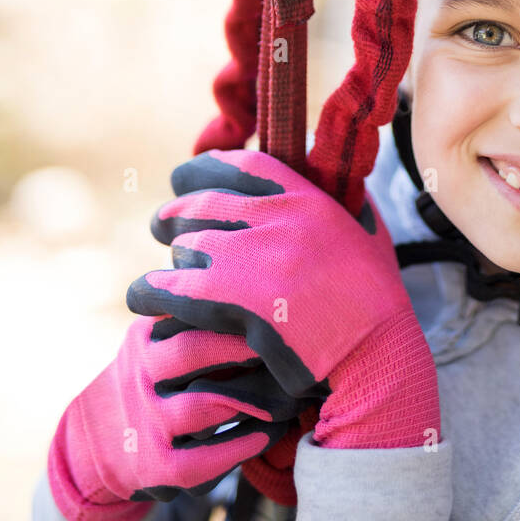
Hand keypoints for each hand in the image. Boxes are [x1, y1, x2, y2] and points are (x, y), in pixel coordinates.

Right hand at [48, 314, 303, 520]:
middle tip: (286, 339)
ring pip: (201, 405)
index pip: (185, 308)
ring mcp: (146, 420)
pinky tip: (265, 435)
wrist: (93, 443)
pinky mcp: (153, 464)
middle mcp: (140, 374)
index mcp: (145, 337)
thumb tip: (258, 277)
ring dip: (250, 398)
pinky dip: (236, 448)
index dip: (228, 302)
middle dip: (242, 343)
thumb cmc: (149, 380)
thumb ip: (190, 315)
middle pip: (192, 349)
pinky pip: (198, 461)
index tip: (269, 294)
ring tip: (289, 391)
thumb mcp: (153, 340)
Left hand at [126, 150, 439, 449]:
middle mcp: (277, 219)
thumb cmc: (374, 303)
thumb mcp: (367, 234)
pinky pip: (170, 286)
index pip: (244, 166)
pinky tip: (144, 297)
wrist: (375, 353)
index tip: (187, 177)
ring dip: (173, 260)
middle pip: (204, 203)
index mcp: (308, 199)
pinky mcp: (233, 298)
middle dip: (175, 214)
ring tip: (164, 274)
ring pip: (186, 245)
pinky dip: (151, 290)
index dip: (208, 169)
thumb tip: (325, 178)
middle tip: (160, 225)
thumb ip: (343, 204)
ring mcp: (253, 257)